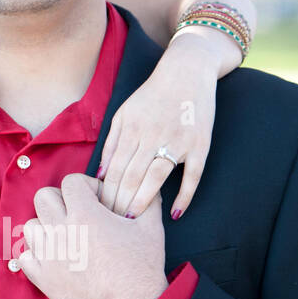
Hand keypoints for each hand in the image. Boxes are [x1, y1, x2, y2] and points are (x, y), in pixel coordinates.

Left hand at [18, 174, 167, 298]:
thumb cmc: (143, 269)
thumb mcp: (152, 229)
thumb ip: (148, 202)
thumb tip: (149, 188)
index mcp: (86, 215)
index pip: (71, 181)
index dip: (86, 185)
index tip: (97, 199)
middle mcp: (62, 231)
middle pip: (43, 196)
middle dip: (60, 200)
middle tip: (77, 213)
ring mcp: (49, 255)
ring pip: (30, 225)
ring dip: (46, 227)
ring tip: (66, 236)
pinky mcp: (43, 278)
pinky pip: (25, 256)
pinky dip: (37, 255)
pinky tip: (55, 258)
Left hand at [98, 33, 216, 219]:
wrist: (187, 72)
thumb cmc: (151, 96)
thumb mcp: (124, 114)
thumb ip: (111, 143)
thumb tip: (100, 174)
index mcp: (130, 129)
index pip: (114, 168)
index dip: (105, 193)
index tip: (97, 213)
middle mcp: (151, 135)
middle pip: (131, 175)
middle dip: (119, 202)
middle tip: (110, 226)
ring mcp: (177, 140)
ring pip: (156, 176)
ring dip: (143, 200)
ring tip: (133, 222)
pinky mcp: (200, 144)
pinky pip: (192, 174)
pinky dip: (184, 194)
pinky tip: (174, 213)